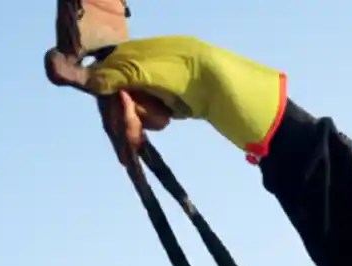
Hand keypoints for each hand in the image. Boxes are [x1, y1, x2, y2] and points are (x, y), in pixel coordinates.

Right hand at [86, 36, 286, 160]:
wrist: (261, 110)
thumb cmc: (220, 84)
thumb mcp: (169, 75)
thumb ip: (127, 73)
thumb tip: (89, 80)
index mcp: (156, 49)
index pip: (112, 64)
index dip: (106, 86)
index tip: (115, 108)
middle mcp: (160, 63)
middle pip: (121, 87)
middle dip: (126, 109)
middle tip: (134, 129)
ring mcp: (170, 84)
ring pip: (136, 103)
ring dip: (142, 116)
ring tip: (164, 120)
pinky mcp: (180, 103)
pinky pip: (152, 112)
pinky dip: (153, 121)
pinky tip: (168, 121)